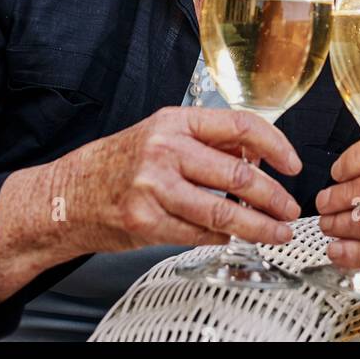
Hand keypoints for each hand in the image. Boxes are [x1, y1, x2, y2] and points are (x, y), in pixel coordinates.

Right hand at [53, 106, 302, 253]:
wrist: (68, 195)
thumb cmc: (119, 163)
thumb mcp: (163, 134)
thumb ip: (207, 141)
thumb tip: (256, 154)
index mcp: (176, 121)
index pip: (241, 126)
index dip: (275, 146)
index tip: (292, 164)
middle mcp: (166, 149)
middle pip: (238, 173)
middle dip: (274, 196)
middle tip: (290, 208)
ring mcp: (154, 186)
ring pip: (223, 209)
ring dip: (258, 225)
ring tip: (276, 231)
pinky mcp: (146, 221)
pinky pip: (198, 233)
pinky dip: (221, 237)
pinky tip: (230, 236)